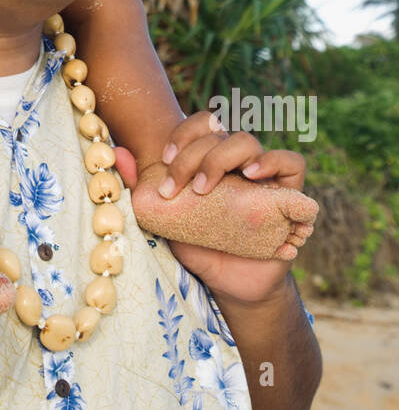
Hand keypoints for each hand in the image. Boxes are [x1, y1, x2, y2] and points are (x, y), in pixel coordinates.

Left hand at [115, 114, 308, 305]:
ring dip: (222, 156)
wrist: (231, 285)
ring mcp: (264, 175)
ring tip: (205, 186)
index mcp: (210, 158)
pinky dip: (272, 161)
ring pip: (248, 141)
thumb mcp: (167, 219)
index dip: (183, 133)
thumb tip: (116, 154)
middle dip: (194, 154)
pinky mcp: (289, 194)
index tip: (164, 160)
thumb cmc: (199, 246)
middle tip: (178, 188)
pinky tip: (252, 175)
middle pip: (220, 132)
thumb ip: (143, 188)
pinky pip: (292, 162)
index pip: (202, 124)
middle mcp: (236, 160)